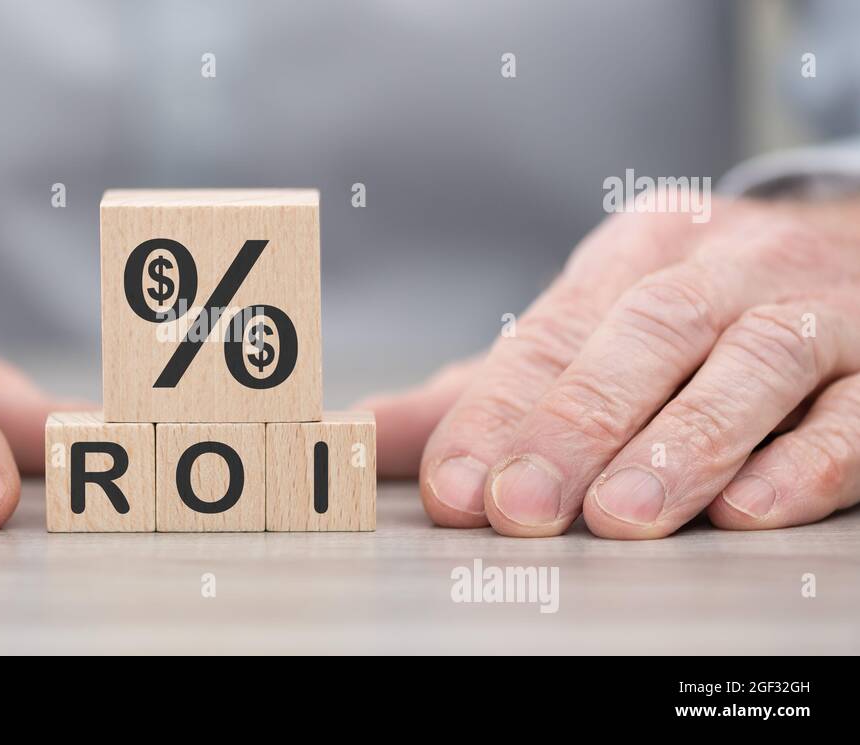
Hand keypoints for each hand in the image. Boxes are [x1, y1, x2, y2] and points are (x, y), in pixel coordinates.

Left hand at [365, 195, 859, 537]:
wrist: (850, 252)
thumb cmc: (693, 313)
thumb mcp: (588, 329)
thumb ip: (485, 390)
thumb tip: (365, 436)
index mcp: (634, 254)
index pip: (554, 330)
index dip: (501, 410)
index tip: (456, 486)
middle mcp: (724, 270)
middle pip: (647, 335)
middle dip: (575, 424)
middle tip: (521, 506)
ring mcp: (814, 311)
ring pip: (753, 362)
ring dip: (683, 442)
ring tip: (620, 516)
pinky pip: (856, 409)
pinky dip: (804, 460)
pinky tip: (749, 509)